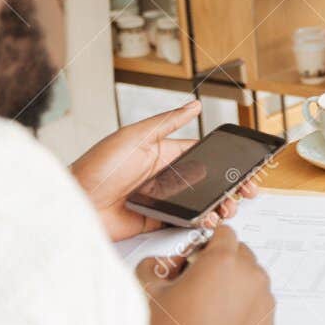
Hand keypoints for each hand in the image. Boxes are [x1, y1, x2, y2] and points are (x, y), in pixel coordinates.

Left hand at [70, 101, 259, 240]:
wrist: (75, 203)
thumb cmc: (97, 167)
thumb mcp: (134, 137)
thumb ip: (167, 122)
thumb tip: (194, 104)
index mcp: (163, 152)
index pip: (204, 154)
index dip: (227, 160)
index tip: (246, 165)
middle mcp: (166, 176)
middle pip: (209, 180)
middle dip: (231, 186)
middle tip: (248, 191)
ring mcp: (163, 199)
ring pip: (202, 202)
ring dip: (221, 204)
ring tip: (229, 208)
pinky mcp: (157, 220)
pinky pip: (186, 220)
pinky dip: (202, 221)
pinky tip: (211, 219)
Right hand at [144, 226, 273, 324]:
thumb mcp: (148, 295)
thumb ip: (154, 267)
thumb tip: (162, 264)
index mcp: (223, 262)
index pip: (223, 233)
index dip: (205, 243)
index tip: (193, 257)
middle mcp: (250, 278)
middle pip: (240, 255)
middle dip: (220, 262)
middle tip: (195, 283)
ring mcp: (263, 302)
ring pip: (251, 280)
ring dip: (233, 285)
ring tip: (205, 308)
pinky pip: (257, 305)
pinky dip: (243, 307)